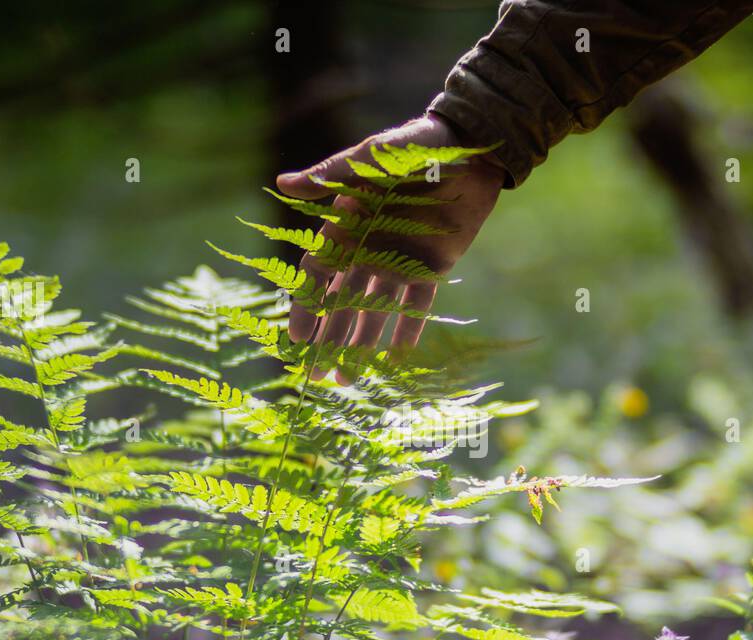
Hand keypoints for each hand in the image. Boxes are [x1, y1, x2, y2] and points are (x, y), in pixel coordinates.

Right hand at [275, 113, 503, 378]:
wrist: (470, 150)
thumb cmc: (414, 146)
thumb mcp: (372, 159)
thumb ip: (332, 176)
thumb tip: (282, 182)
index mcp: (347, 227)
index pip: (317, 276)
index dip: (305, 308)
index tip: (297, 340)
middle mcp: (369, 249)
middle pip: (341, 305)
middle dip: (327, 340)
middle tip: (316, 376)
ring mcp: (399, 262)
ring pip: (374, 313)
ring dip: (360, 346)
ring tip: (347, 380)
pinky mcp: (431, 268)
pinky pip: (416, 309)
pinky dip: (406, 334)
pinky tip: (395, 364)